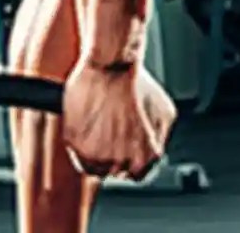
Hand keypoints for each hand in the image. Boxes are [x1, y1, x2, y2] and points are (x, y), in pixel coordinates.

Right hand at [62, 63, 176, 179]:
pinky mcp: (75, 145)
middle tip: (109, 130)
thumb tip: (153, 147)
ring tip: (98, 125)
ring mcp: (97, 156)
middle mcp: (122, 162)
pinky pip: (76, 153)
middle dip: (111, 151)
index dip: (129, 157)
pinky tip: (87, 124)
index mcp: (146, 157)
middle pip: (113, 170)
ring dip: (94, 149)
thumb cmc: (137, 84)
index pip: (136, 174)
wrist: (111, 65)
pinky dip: (79, 142)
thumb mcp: (164, 113)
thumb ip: (158, 138)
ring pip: (93, 166)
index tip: (123, 147)